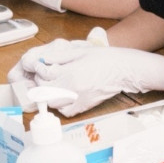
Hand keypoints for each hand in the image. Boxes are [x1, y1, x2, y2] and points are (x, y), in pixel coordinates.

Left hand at [13, 36, 163, 116]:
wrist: (123, 70)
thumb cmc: (104, 58)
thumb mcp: (80, 51)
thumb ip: (59, 56)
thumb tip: (43, 60)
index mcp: (70, 72)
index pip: (43, 76)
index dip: (40, 71)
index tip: (43, 68)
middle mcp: (72, 88)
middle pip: (44, 91)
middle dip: (42, 84)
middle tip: (46, 77)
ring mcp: (78, 99)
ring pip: (53, 103)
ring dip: (50, 95)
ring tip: (55, 86)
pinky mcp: (84, 106)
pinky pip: (65, 111)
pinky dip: (61, 105)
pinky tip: (65, 96)